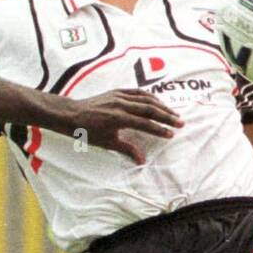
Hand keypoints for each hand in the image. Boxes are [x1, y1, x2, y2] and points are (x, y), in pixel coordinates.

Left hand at [64, 89, 183, 164]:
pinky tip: (158, 102)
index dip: (159, 129)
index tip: (171, 134)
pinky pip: (137, 92)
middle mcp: (121, 104)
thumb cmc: (87, 131)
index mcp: (118, 118)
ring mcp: (119, 96)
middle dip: (166, 116)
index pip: (145, 124)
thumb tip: (142, 160)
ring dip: (162, 106)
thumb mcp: (107, 142)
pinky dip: (149, 96)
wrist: (72, 115)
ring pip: (146, 99)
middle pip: (150, 109)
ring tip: (173, 113)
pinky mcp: (117, 91)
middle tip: (180, 123)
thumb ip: (127, 149)